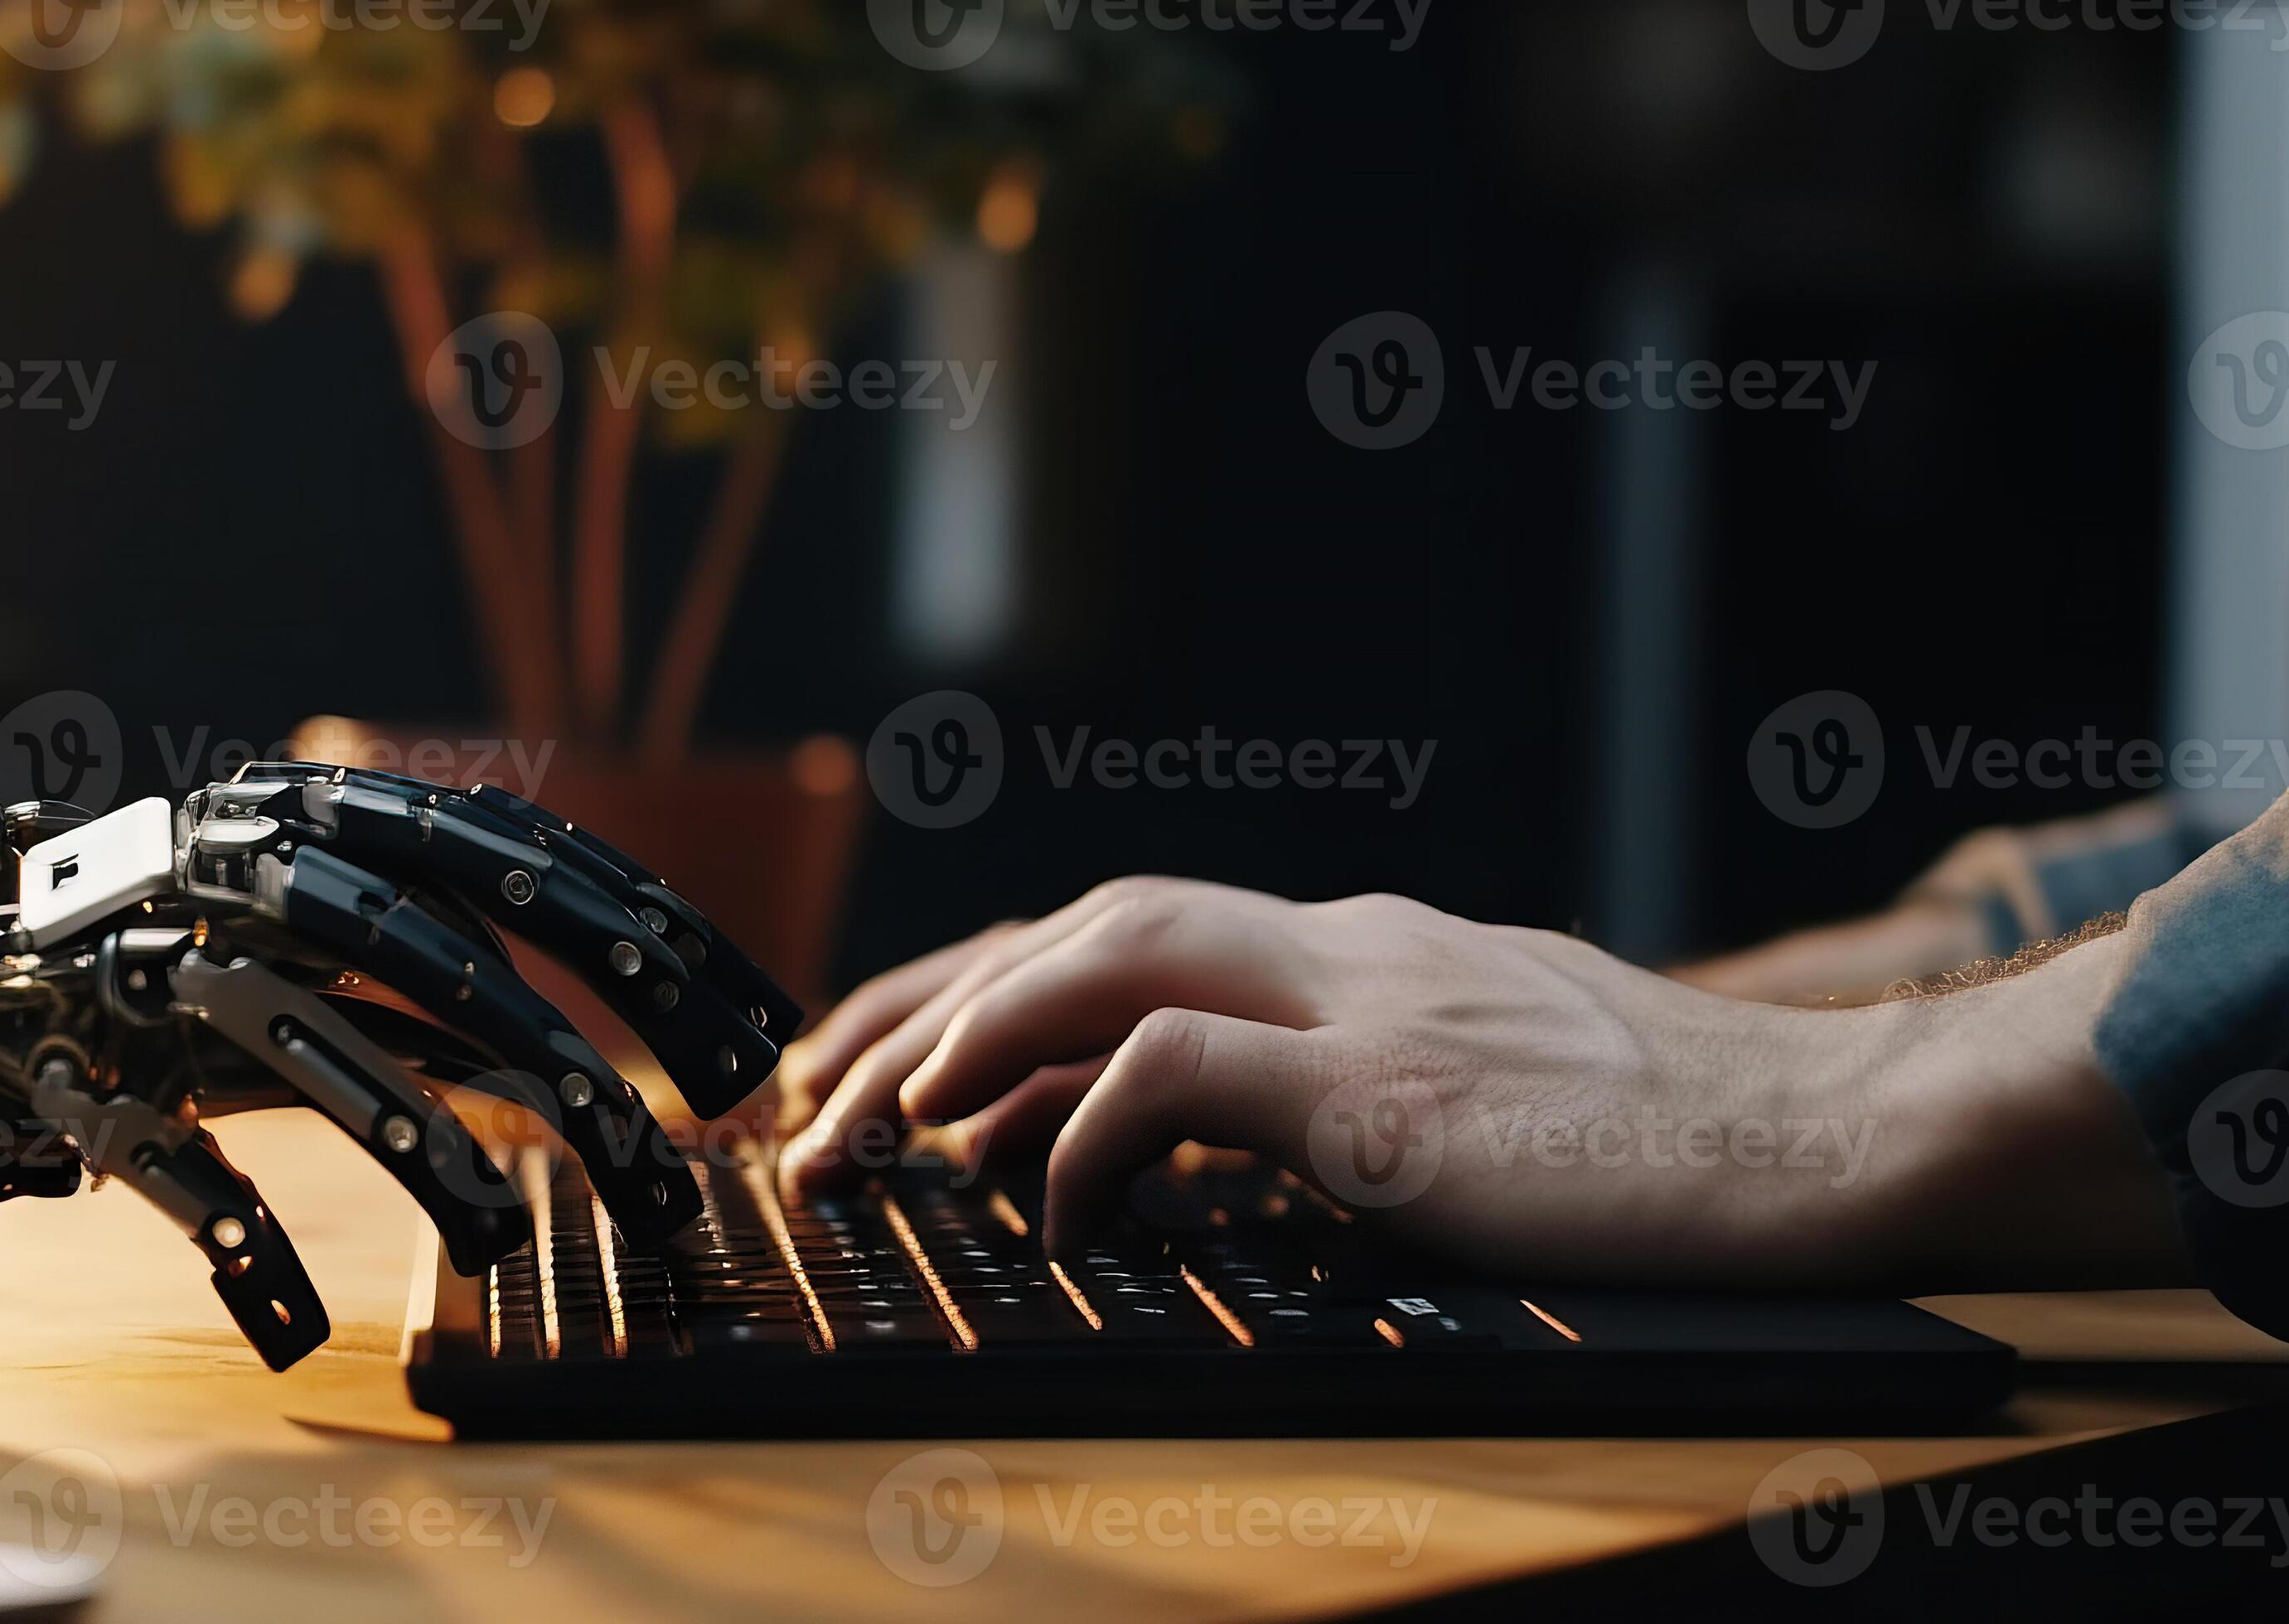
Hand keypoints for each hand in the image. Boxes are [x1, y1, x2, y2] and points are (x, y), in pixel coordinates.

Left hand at [779, 878, 2185, 1288]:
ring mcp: (1365, 1007)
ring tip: (865, 1129)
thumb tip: (1203, 1134)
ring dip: (961, 1037)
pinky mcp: (1393, 1097)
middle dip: (922, 1000)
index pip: (1119, 930)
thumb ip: (1338, 1084)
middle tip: (809, 1093)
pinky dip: (1087, 1124)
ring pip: (1104, 957)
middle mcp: (1340, 945)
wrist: (1832, 1138)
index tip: (875, 1060)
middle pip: (1075, 921)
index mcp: (1355, 946)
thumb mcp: (1478, 1080)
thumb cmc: (1670, 1132)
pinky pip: (1185, 1074)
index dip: (975, 984)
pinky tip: (1048, 1202)